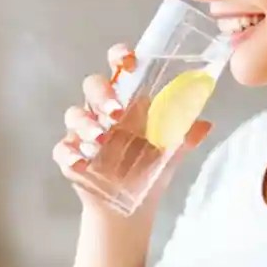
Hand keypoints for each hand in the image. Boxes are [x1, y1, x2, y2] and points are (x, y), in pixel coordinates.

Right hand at [52, 43, 212, 226]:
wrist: (130, 208)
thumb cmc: (149, 171)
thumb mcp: (171, 154)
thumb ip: (184, 138)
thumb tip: (205, 124)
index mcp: (126, 101)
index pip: (119, 69)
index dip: (120, 57)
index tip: (129, 61)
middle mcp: (101, 111)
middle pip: (92, 86)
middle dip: (102, 94)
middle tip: (117, 113)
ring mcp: (83, 133)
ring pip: (74, 115)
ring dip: (87, 124)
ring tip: (102, 139)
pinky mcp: (70, 156)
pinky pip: (62, 150)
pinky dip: (69, 154)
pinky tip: (82, 163)